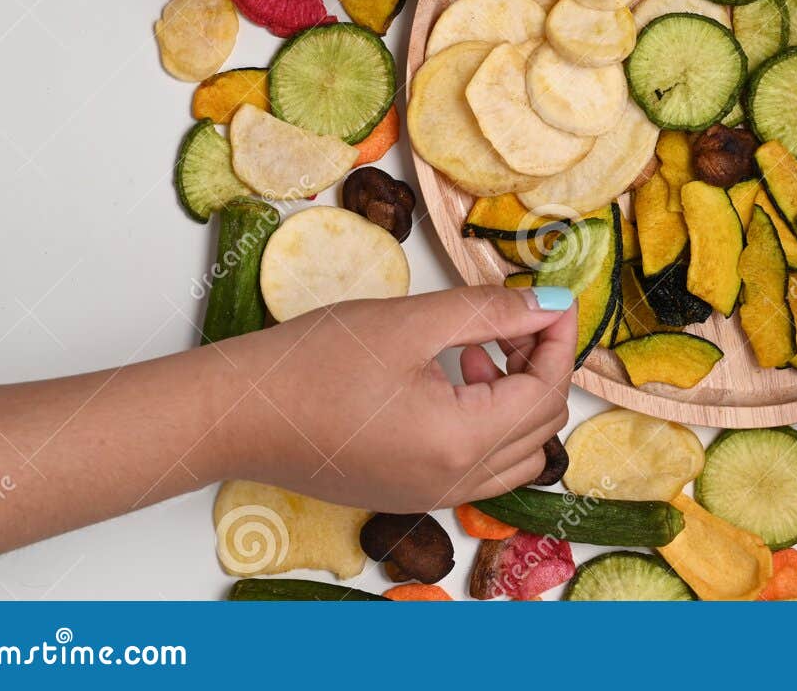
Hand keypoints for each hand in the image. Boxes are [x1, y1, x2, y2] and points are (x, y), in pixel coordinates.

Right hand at [216, 285, 574, 512]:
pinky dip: (487, 425)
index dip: (558, 340)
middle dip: (540, 366)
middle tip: (513, 318)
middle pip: (541, 426)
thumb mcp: (410, 322)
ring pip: (517, 454)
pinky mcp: (410, 494)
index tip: (552, 300)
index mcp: (462, 441)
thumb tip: (549, 305)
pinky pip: (479, 467)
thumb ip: (488, 313)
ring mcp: (433, 496)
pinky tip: (451, 379)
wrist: (237, 413)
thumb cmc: (312, 363)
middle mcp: (455, 482)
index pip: (546, 391)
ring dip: (516, 399)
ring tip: (477, 350)